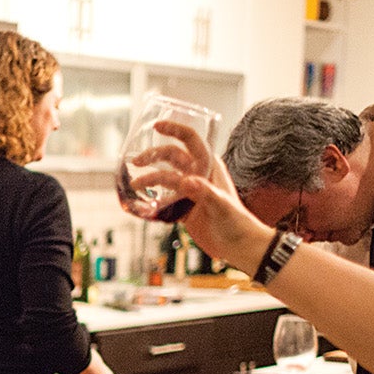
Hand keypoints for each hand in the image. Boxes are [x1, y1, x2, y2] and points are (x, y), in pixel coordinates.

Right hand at [128, 121, 271, 272]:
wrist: (238, 246)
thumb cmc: (237, 223)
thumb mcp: (221, 205)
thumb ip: (204, 192)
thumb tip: (185, 182)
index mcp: (210, 166)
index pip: (191, 140)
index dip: (174, 130)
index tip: (157, 126)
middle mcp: (199, 174)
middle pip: (172, 157)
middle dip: (153, 156)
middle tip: (136, 162)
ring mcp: (190, 191)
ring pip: (165, 178)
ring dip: (149, 179)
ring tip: (135, 185)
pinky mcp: (183, 208)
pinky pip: (163, 200)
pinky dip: (151, 201)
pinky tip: (141, 204)